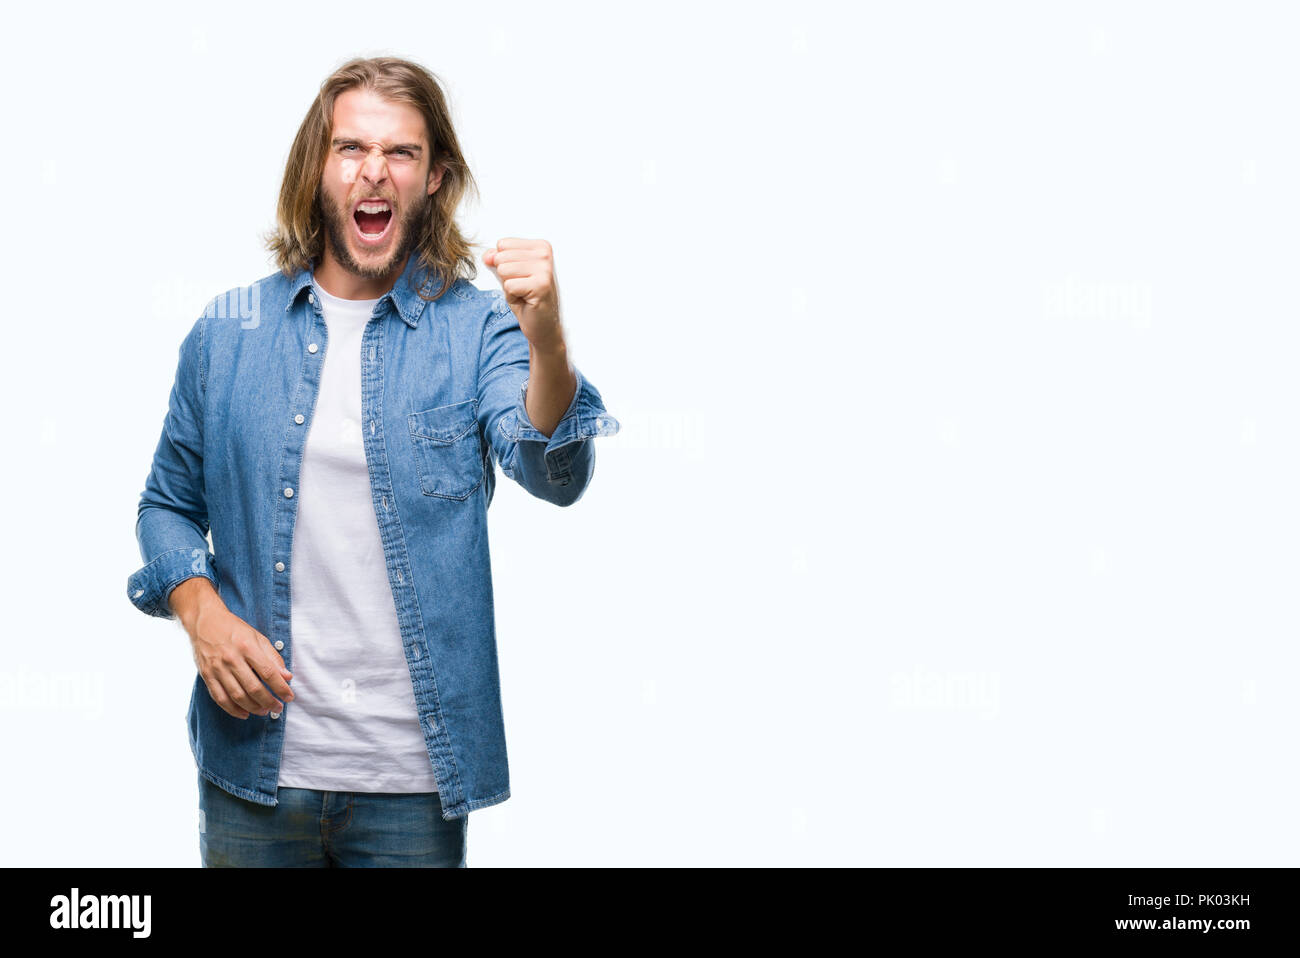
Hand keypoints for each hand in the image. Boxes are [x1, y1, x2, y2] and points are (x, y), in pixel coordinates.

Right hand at [185, 597, 294, 720]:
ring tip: (264, 711)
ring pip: (237, 696)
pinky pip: (220, 698)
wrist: (204, 621)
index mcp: (247, 647)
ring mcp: (217, 669)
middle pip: (253, 688)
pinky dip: (233, 709)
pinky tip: (244, 713)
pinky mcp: (207, 676)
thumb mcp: (257, 637)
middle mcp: (231, 659)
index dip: (280, 688)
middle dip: (269, 701)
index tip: (289, 696)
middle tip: (278, 708)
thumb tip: (287, 676)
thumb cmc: (234, 629)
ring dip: (253, 707)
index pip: (268, 673)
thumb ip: (273, 657)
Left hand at [482, 238, 564, 351]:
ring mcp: (545, 269)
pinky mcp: (541, 285)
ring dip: (509, 287)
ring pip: (503, 270)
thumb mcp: (508, 274)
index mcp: (540, 246)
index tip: (521, 278)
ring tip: (523, 294)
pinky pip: (508, 285)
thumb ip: (496, 259)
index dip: (504, 264)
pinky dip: (512, 297)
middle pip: (501, 257)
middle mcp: (545, 254)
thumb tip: (488, 256)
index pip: (502, 244)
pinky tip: (526, 301)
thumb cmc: (526, 298)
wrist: (542, 325)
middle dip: (505, 277)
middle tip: (522, 288)